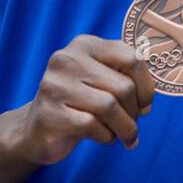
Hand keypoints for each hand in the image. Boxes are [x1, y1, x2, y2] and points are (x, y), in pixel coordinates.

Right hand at [18, 35, 155, 165]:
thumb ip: (125, 79)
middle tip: (132, 125)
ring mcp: (55, 86)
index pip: (131, 58)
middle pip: (123, 86)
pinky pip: (92, 125)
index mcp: (85, 44)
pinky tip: (102, 137)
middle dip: (135, 112)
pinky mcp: (49, 113)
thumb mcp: (100, 81)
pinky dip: (105, 136)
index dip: (146, 86)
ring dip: (125, 128)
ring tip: (125, 136)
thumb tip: (147, 103)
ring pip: (109, 107)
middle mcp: (67, 59)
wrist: (35, 130)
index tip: (145, 105)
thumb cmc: (78, 104)